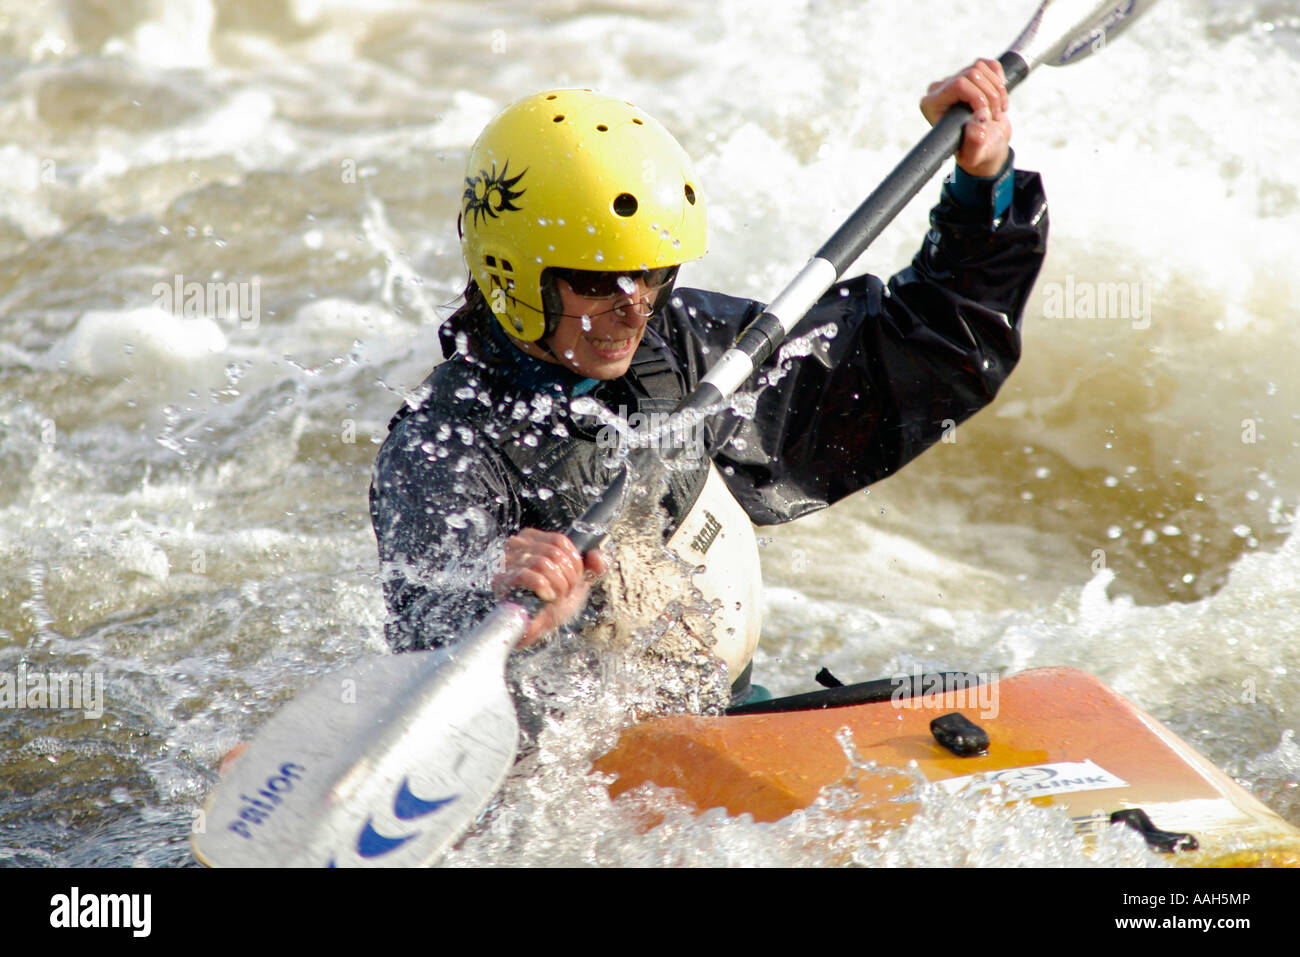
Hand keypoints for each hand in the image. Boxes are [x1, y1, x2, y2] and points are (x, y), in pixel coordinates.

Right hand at [492, 528, 608, 646]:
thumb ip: (592, 567)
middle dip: (568, 577)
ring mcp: (506, 562)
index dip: (574, 562)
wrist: (532, 628)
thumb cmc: (550, 602)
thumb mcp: (577, 582)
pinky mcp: (501, 580)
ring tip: (555, 597)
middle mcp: (516, 545)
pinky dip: (543, 587)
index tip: (574, 580)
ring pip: (543, 563)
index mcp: (532, 539)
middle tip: (565, 592)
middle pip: (554, 552)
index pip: (560, 541)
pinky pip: (528, 575)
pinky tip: (546, 597)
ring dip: (557, 585)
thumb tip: (598, 556)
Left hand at [920, 58, 1011, 177]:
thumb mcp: (974, 155)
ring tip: (997, 111)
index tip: (986, 118)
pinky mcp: (970, 75)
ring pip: (980, 67)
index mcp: (931, 105)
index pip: (959, 85)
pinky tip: (998, 98)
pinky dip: (999, 80)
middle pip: (972, 73)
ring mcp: (955, 79)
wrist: (986, 145)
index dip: (979, 98)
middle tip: (994, 117)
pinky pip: (988, 64)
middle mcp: (939, 89)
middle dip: (990, 96)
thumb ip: (974, 145)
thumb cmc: (977, 151)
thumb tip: (977, 124)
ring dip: (997, 90)